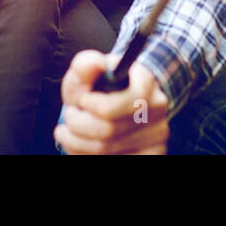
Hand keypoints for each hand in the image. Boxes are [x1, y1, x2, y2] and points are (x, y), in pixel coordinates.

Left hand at [54, 51, 169, 154]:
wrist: (119, 101)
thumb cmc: (102, 86)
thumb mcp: (90, 71)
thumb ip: (86, 65)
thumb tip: (95, 63)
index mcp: (146, 81)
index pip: (130, 99)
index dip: (96, 104)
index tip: (82, 100)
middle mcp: (157, 109)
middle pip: (110, 129)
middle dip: (78, 124)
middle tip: (68, 116)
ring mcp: (157, 136)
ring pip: (107, 150)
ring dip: (76, 143)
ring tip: (68, 131)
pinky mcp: (152, 155)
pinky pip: (113, 162)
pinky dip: (86, 155)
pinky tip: (81, 145)